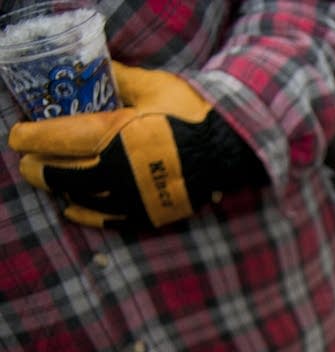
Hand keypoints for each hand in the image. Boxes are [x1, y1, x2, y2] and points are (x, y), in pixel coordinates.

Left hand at [7, 62, 266, 228]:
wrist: (234, 149)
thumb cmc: (195, 114)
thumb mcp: (156, 87)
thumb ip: (121, 79)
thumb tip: (99, 69)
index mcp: (117, 135)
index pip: (60, 139)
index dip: (33, 138)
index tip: (18, 136)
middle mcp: (120, 171)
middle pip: (64, 174)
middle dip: (39, 168)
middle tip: (28, 163)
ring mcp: (136, 196)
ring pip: (83, 198)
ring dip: (60, 190)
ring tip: (51, 182)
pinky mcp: (152, 213)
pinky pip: (110, 220)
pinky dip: (87, 215)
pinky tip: (74, 208)